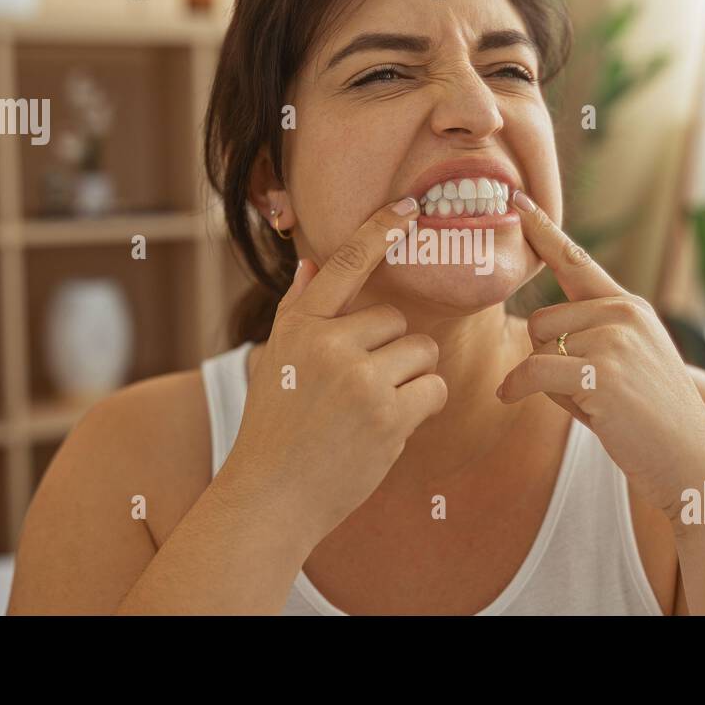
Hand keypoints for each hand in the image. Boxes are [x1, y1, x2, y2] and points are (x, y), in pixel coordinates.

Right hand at [228, 197, 447, 546]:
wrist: (270, 499)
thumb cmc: (274, 430)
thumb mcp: (273, 363)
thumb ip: (297, 312)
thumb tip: (310, 263)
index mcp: (298, 327)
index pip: (345, 264)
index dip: (380, 230)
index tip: (409, 205)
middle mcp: (326, 344)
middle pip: (396, 320)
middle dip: (392, 352)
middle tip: (361, 392)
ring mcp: (358, 379)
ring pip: (421, 353)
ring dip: (411, 380)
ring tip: (372, 412)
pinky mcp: (387, 416)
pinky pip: (434, 389)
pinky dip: (424, 408)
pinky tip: (390, 430)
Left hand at [497, 191, 704, 516]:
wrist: (693, 461)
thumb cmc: (652, 422)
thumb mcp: (629, 365)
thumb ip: (591, 339)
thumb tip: (533, 332)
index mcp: (631, 308)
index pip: (576, 261)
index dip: (543, 231)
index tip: (517, 199)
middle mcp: (624, 314)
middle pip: (542, 321)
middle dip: (549, 361)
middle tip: (590, 395)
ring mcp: (616, 341)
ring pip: (537, 347)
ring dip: (548, 384)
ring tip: (594, 406)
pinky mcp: (603, 373)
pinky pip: (532, 370)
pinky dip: (515, 386)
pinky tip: (511, 397)